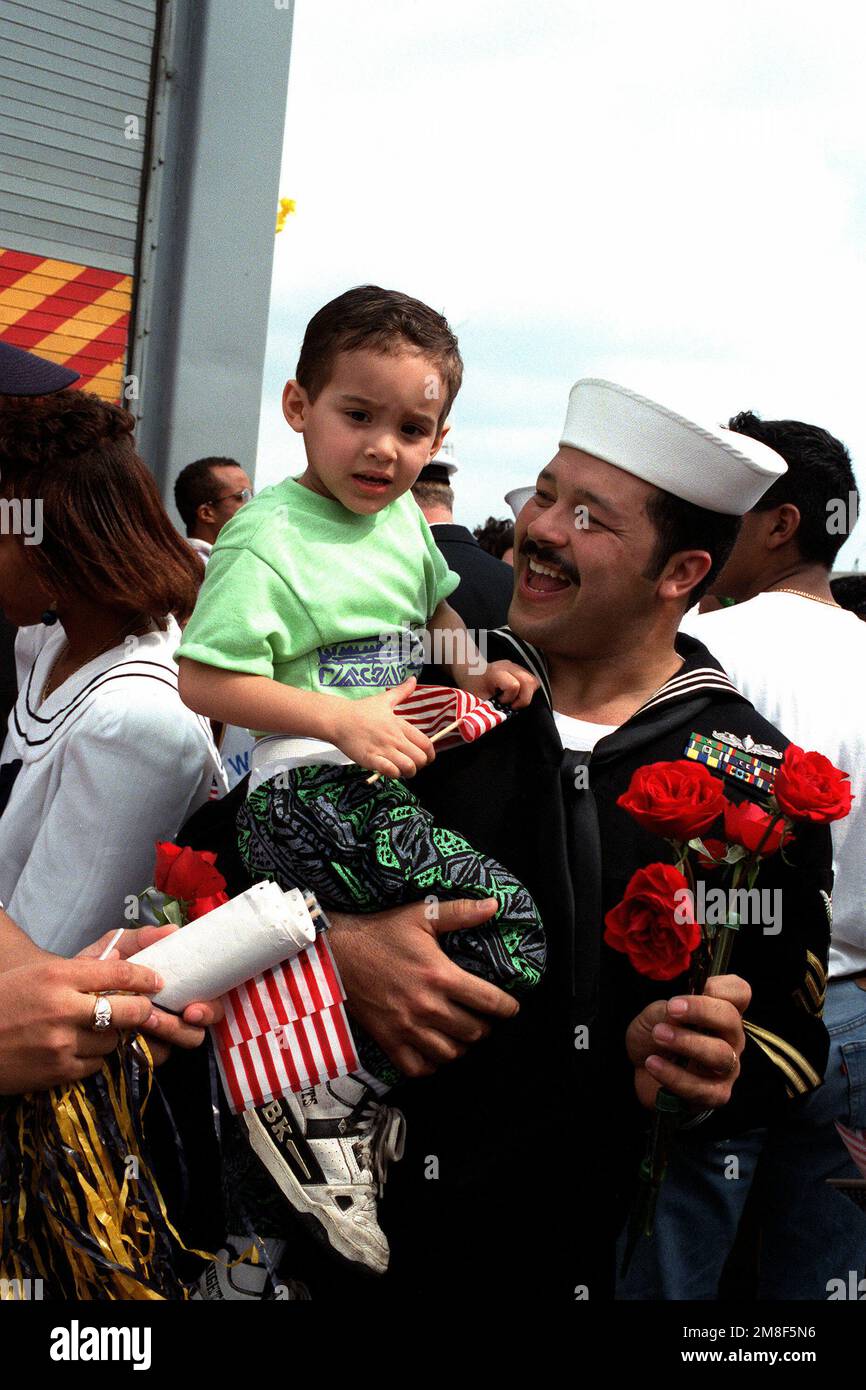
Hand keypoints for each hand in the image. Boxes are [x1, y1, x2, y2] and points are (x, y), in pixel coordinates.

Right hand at [0, 954, 164, 1094]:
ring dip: (114, 1036)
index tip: (156, 980)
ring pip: (114, 1041)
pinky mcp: (57, 1071)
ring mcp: (61, 1042)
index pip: (118, 972)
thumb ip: (77, 971)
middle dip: (143, 1010)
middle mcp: (62, 1008)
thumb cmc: (3, 1001)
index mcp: (57, 976)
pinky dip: (94, 1058)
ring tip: (100, 1031)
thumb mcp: (36, 974)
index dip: (145, 976)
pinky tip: (81, 1049)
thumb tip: (122, 962)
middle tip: (145, 1009)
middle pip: (129, 1010)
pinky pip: (96, 1064)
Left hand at [80, 925, 224, 1063]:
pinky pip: (147, 1061)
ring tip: (142, 1023)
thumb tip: (173, 930)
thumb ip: (141, 939)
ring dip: (159, 1038)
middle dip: (179, 1028)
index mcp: (172, 993)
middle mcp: (168, 1018)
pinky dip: (140, 1051)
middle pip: (195, 1034)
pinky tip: (126, 1040)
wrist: (57, 994)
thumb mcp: (114, 949)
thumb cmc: (93, 971)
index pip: (207, 1006)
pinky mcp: (131, 1055)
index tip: (193, 1010)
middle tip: (157, 1019)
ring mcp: (150, 1040)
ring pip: (171, 1051)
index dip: (208, 1011)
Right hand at [328, 898, 518, 1076]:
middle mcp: (427, 1006)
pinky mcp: (389, 1041)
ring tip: (462, 1033)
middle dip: (486, 1026)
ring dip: (463, 1046)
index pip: (489, 1001)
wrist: (337, 954)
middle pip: (474, 1032)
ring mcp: (407, 1027)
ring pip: (451, 1053)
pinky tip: (436, 1049)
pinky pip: (419, 1068)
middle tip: (483, 1017)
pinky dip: (433, 1064)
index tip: (511, 1007)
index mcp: (440, 975)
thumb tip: (494, 905)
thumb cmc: (381, 933)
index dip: (508, 1007)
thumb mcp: (421, 915)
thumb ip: (460, 912)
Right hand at [330, 676, 435, 777]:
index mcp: (400, 725)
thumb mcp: (384, 699)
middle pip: (420, 758)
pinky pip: (390, 772)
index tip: (425, 757)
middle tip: (412, 764)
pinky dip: (393, 774)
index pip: (426, 744)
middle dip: (420, 765)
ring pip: (408, 768)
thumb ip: (402, 692)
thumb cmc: (361, 710)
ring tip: (401, 770)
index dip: (430, 754)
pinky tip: (388, 770)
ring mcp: (383, 749)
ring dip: (408, 772)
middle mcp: (394, 738)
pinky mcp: (371, 759)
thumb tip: (414, 679)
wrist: (338, 719)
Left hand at [459, 659, 537, 709]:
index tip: (499, 702)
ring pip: (534, 681)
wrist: (471, 672)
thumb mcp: (478, 699)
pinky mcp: (521, 669)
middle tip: (511, 705)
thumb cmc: (474, 686)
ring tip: (513, 699)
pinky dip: (528, 691)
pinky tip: (516, 694)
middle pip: (529, 681)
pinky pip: (532, 681)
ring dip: (527, 695)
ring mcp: (516, 666)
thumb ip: (491, 709)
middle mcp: (509, 666)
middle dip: (523, 699)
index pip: (514, 685)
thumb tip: (502, 719)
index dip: (509, 698)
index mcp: (496, 672)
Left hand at [626, 974, 750, 1111]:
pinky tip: (653, 1064)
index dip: (724, 987)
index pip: (739, 993)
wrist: (640, 1070)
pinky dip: (674, 1075)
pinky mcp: (715, 1094)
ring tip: (658, 1035)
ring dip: (687, 1042)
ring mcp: (727, 1068)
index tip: (700, 987)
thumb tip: (676, 1013)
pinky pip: (702, 1088)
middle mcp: (730, 1038)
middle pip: (731, 1019)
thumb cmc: (654, 1036)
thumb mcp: (653, 1016)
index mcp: (720, 1013)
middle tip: (672, 1009)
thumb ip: (666, 1011)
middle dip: (701, 1011)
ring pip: (721, 1054)